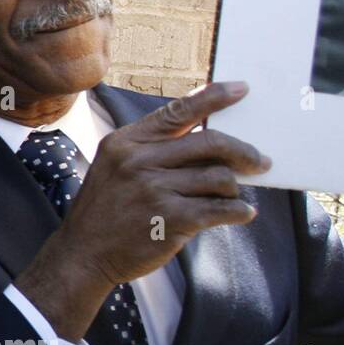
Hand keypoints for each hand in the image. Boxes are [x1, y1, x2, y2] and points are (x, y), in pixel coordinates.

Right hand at [15, 81, 270, 339]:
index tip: (241, 89)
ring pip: (220, 177)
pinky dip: (239, 211)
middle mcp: (138, 161)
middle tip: (260, 162)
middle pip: (209, 142)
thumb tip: (206, 138)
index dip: (213, 98)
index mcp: (125, 142)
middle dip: (243, 151)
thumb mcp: (114, 167)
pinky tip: (241, 214)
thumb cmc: (105, 210)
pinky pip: (222, 209)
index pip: (177, 111)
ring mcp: (155, 190)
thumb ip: (151, 149)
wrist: (83, 255)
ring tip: (234, 197)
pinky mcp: (171, 220)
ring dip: (235, 188)